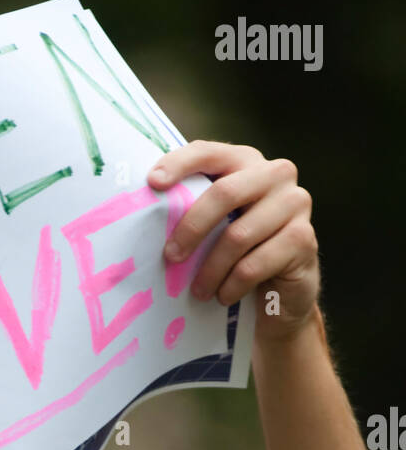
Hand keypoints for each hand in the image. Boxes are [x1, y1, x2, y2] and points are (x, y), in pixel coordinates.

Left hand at [147, 141, 319, 343]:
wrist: (282, 292)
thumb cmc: (238, 253)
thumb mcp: (216, 226)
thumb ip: (194, 208)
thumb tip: (147, 213)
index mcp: (247, 161)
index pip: (210, 152)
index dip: (180, 164)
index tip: (152, 183)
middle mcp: (276, 174)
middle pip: (225, 193)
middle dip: (191, 228)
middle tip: (170, 258)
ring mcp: (295, 203)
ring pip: (238, 235)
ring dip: (210, 269)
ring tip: (197, 291)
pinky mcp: (303, 238)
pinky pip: (255, 264)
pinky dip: (232, 285)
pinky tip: (223, 296)